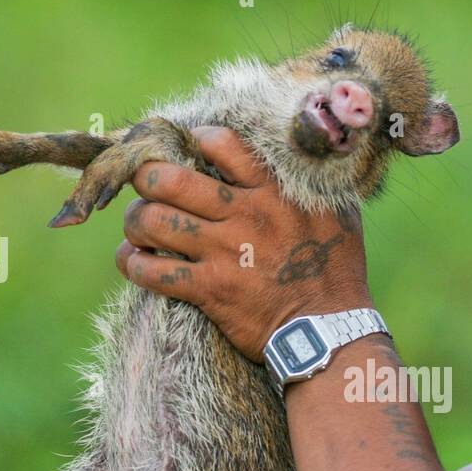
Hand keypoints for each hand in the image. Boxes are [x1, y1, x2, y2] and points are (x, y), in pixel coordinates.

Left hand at [115, 126, 371, 361]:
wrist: (331, 329)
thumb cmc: (337, 269)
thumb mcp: (338, 212)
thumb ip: (314, 182)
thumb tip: (302, 156)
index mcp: (274, 190)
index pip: (220, 144)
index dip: (193, 141)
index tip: (186, 152)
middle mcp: (245, 215)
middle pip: (170, 179)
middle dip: (147, 178)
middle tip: (147, 187)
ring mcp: (224, 252)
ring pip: (153, 221)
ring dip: (136, 222)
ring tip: (138, 227)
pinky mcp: (209, 289)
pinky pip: (153, 271)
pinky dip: (134, 263)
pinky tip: (133, 261)